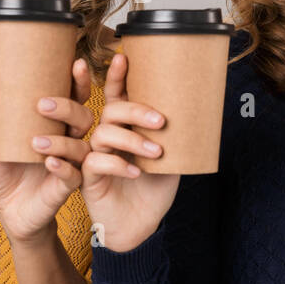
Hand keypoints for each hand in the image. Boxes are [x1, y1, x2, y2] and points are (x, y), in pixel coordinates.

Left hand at [0, 58, 95, 247]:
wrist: (7, 211)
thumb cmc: (3, 173)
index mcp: (53, 123)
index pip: (73, 96)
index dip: (78, 80)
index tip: (75, 63)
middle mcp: (67, 139)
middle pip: (83, 115)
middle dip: (68, 107)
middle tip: (42, 104)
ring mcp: (70, 163)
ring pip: (81, 145)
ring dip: (61, 140)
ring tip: (36, 142)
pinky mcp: (66, 187)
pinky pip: (74, 175)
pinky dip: (62, 167)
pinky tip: (49, 163)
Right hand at [78, 52, 181, 252]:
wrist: (142, 227)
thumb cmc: (155, 190)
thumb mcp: (172, 159)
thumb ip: (175, 136)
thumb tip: (196, 109)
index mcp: (124, 128)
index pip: (118, 97)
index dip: (119, 77)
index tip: (124, 56)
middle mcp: (106, 138)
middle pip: (111, 111)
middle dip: (134, 110)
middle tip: (160, 120)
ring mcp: (94, 157)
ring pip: (104, 134)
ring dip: (132, 140)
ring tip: (156, 152)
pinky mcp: (87, 179)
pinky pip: (96, 163)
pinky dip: (119, 164)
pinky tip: (137, 172)